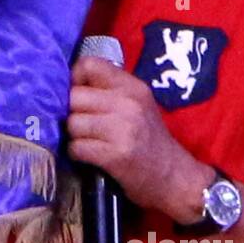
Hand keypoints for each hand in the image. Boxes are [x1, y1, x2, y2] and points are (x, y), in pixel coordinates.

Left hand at [66, 57, 214, 223]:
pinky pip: (76, 147)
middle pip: (74, 96)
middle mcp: (128, 103)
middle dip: (71, 112)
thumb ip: (109, 90)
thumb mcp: (137, 104)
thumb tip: (69, 83)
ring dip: (74, 135)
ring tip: (88, 141)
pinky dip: (77, 153)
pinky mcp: (114, 155)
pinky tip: (90, 155)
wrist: (174, 177)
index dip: (75, 80)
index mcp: (132, 87)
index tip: (80, 96)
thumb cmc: (149, 140)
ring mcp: (122, 129)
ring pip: (72, 123)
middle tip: (82, 125)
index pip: (88, 65)